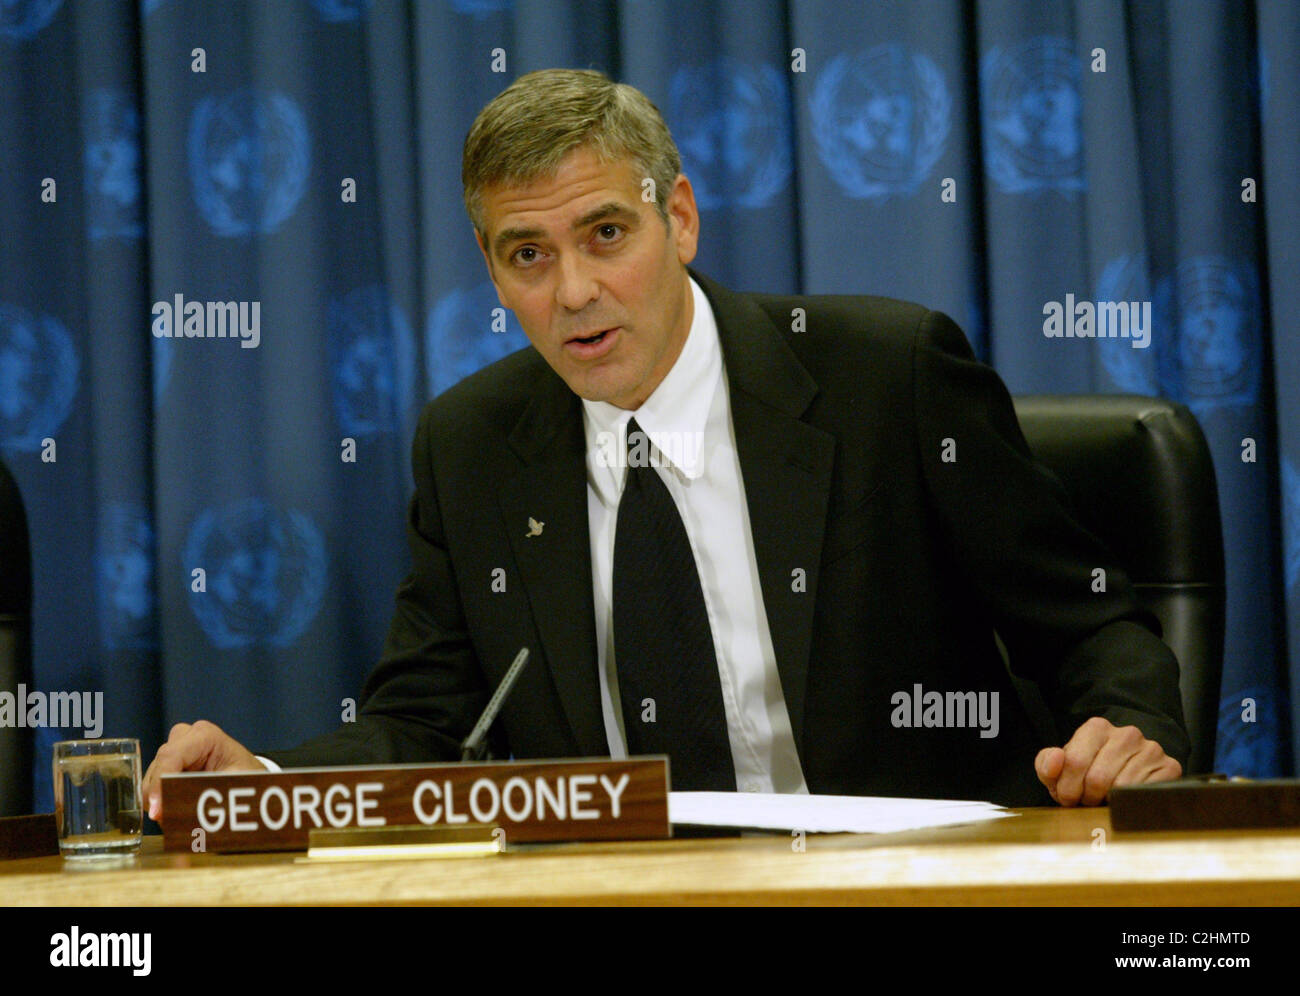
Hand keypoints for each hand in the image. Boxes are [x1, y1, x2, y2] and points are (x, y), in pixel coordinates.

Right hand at [142, 720, 265, 820]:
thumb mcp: (232, 784)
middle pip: (157, 769)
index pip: (170, 756)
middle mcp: (185, 737)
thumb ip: (206, 794)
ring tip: (178, 818)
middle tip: (167, 821)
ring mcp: (174, 749)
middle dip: (158, 797)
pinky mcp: (168, 764)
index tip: (158, 812)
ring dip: (160, 802)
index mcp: (204, 735)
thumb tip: (174, 812)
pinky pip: (154, 786)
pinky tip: (176, 812)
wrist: (249, 775)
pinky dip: (161, 802)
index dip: (160, 784)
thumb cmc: (245, 776)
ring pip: (151, 780)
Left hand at [1035, 716, 1181, 805]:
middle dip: (1088, 798)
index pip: (1074, 762)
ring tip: (1105, 800)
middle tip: (1088, 801)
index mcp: (1097, 727)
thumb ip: (1047, 764)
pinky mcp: (1170, 768)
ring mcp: (1151, 749)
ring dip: (1109, 803)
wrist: (1123, 775)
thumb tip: (1058, 757)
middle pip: (1098, 779)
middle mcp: (1127, 733)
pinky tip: (1126, 800)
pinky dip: (1131, 803)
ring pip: (1122, 788)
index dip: (1067, 788)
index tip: (1068, 797)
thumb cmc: (1086, 773)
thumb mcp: (1059, 769)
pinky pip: (1145, 794)